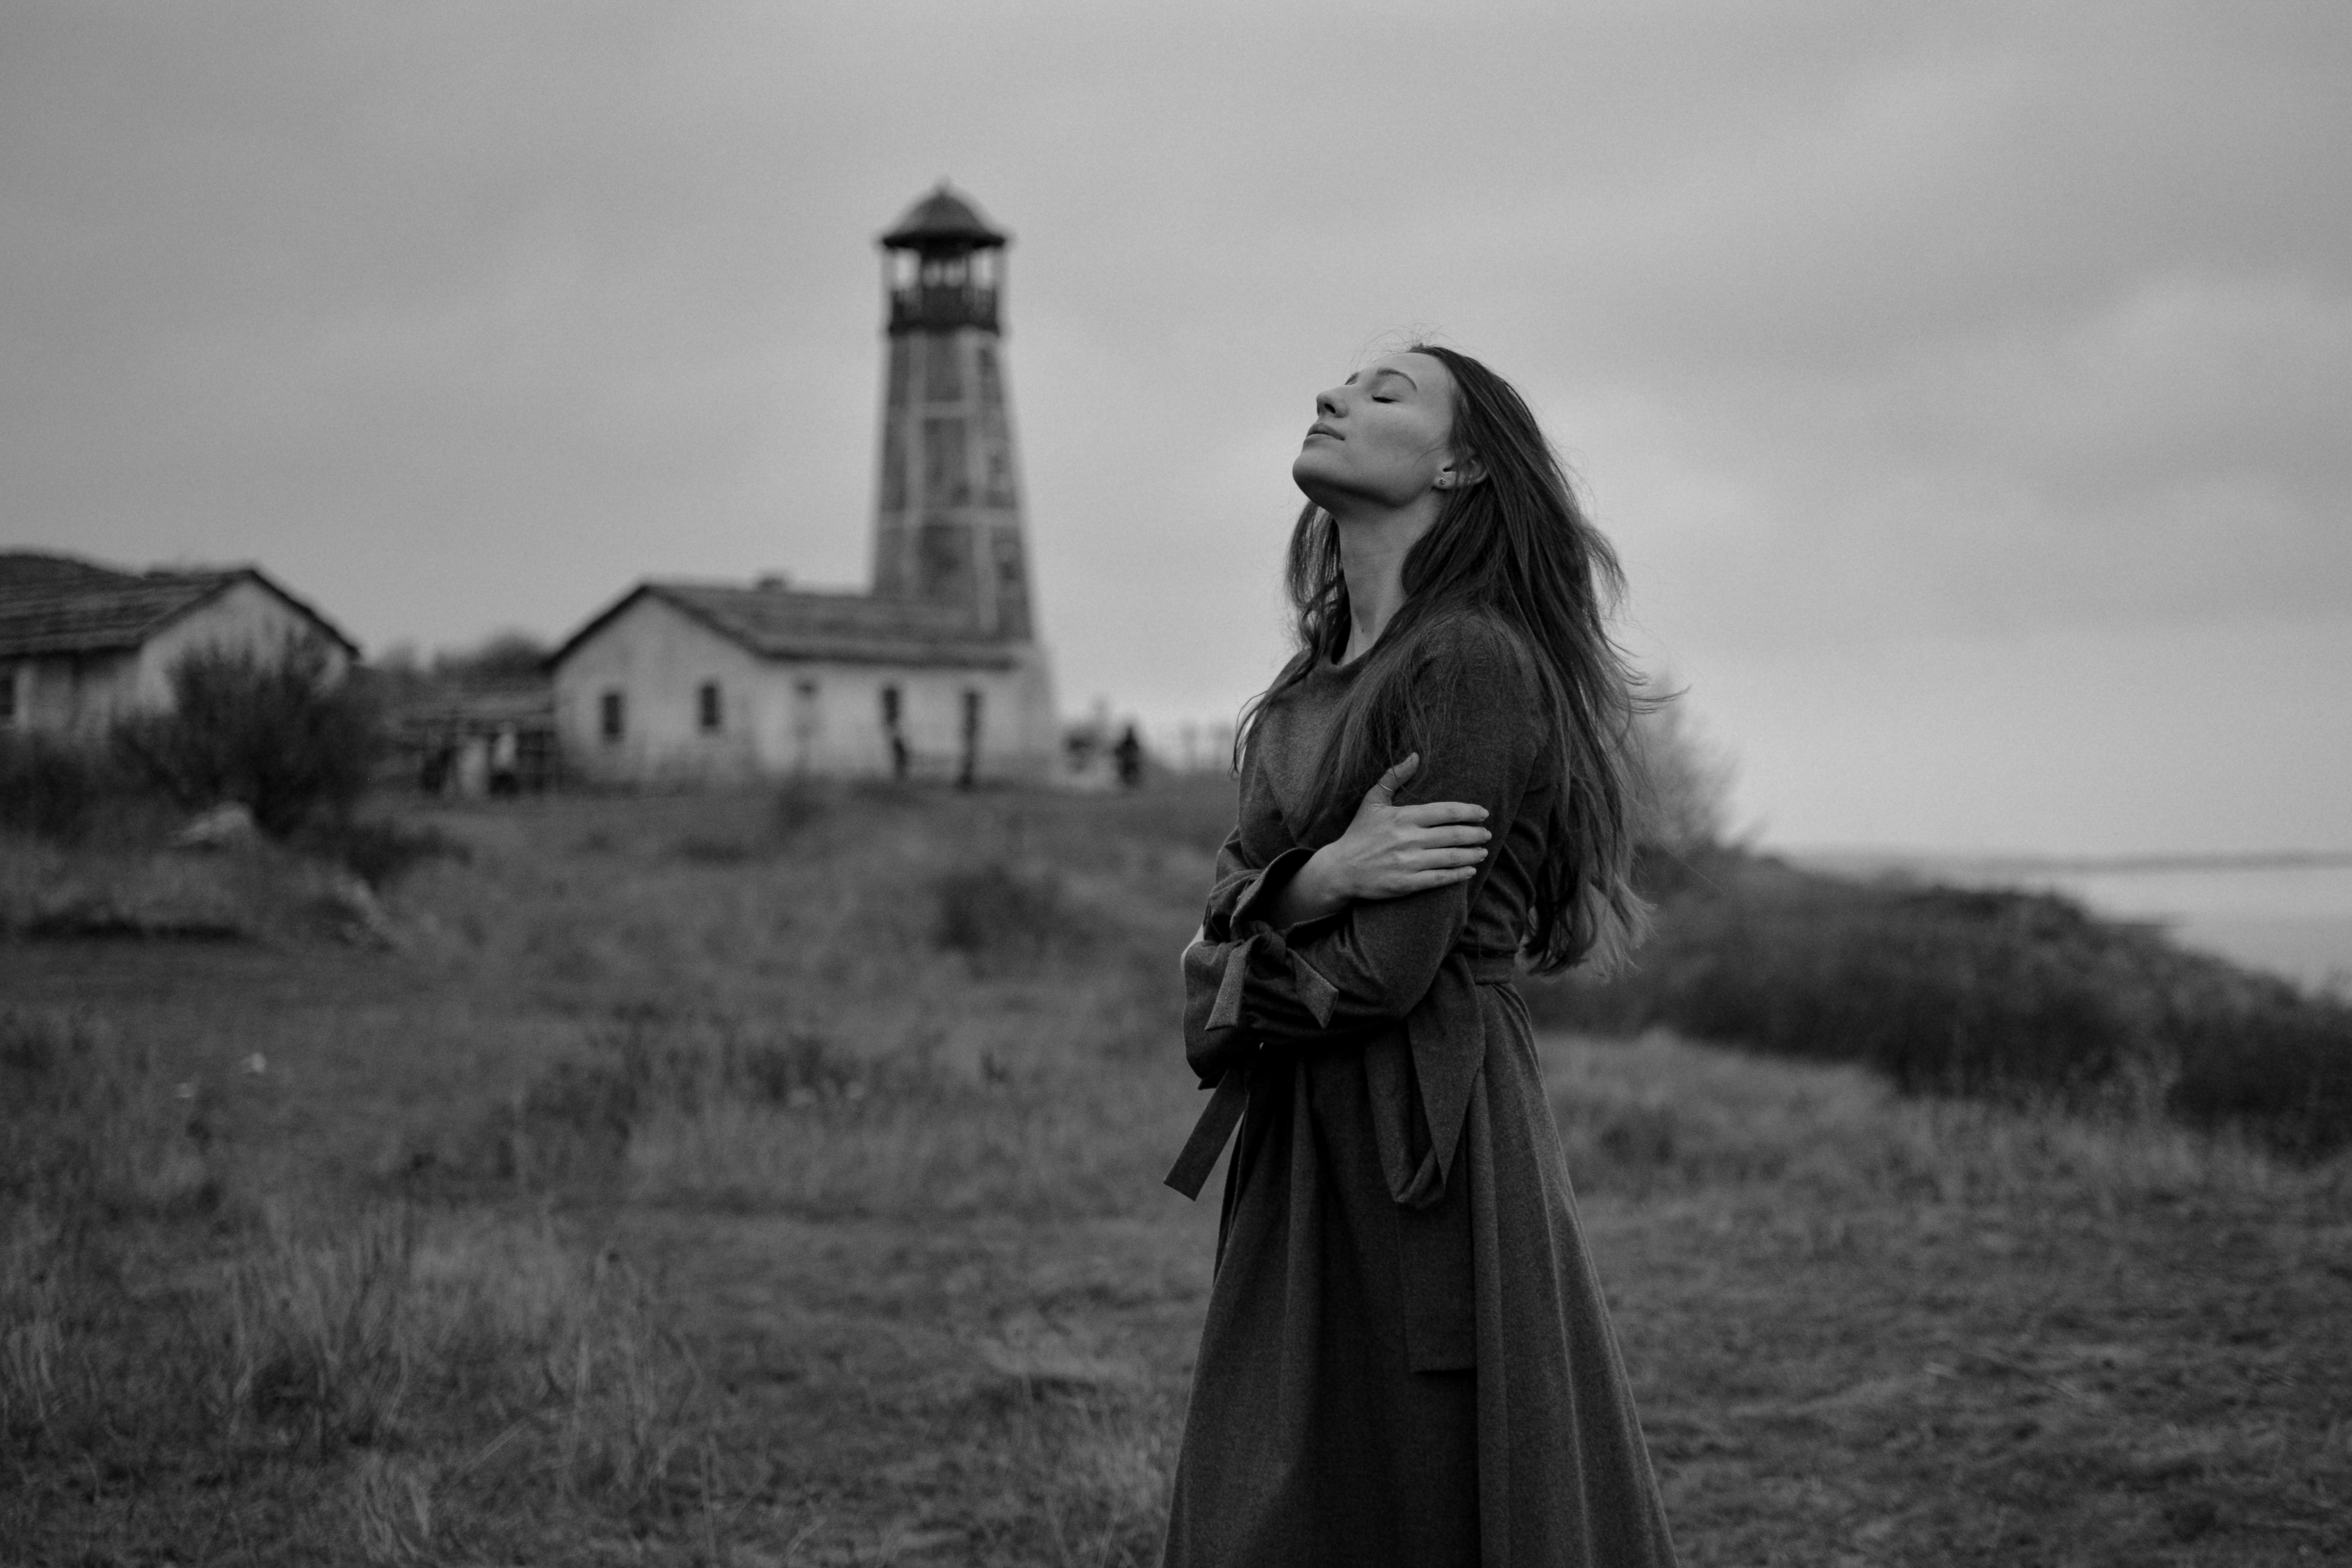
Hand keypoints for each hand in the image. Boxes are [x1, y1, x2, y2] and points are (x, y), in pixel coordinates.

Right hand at [1321, 754, 1490, 899]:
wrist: (1340, 870)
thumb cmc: (1359, 833)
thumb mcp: (1372, 801)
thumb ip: (1394, 777)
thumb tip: (1415, 755)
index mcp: (1403, 817)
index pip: (1445, 812)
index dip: (1469, 812)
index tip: (1483, 813)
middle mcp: (1407, 839)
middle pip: (1453, 834)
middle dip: (1475, 834)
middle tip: (1487, 834)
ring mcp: (1407, 862)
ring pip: (1450, 857)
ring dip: (1472, 854)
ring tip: (1483, 851)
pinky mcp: (1406, 884)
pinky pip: (1440, 878)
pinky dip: (1459, 874)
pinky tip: (1470, 870)